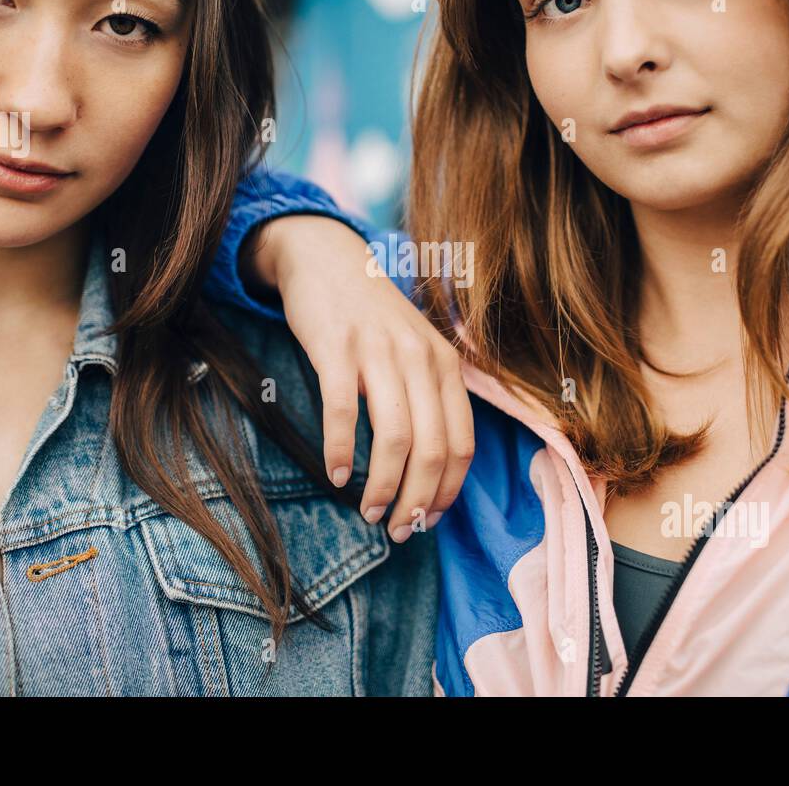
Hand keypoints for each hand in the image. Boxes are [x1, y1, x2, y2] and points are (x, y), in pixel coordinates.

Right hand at [242, 216, 474, 541]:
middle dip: (416, 501)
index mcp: (445, 365)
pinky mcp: (337, 347)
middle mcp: (420, 358)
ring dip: (382, 486)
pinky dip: (340, 450)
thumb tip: (428, 469)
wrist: (326, 258)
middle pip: (432, 449)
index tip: (428, 520)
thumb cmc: (370, 317)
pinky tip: (335, 475)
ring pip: (394, 437)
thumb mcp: (415, 349)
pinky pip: (343, 410)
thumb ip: (428, 396)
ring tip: (369, 513)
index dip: (448, 491)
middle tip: (398, 530)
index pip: (462, 443)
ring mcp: (379, 351)